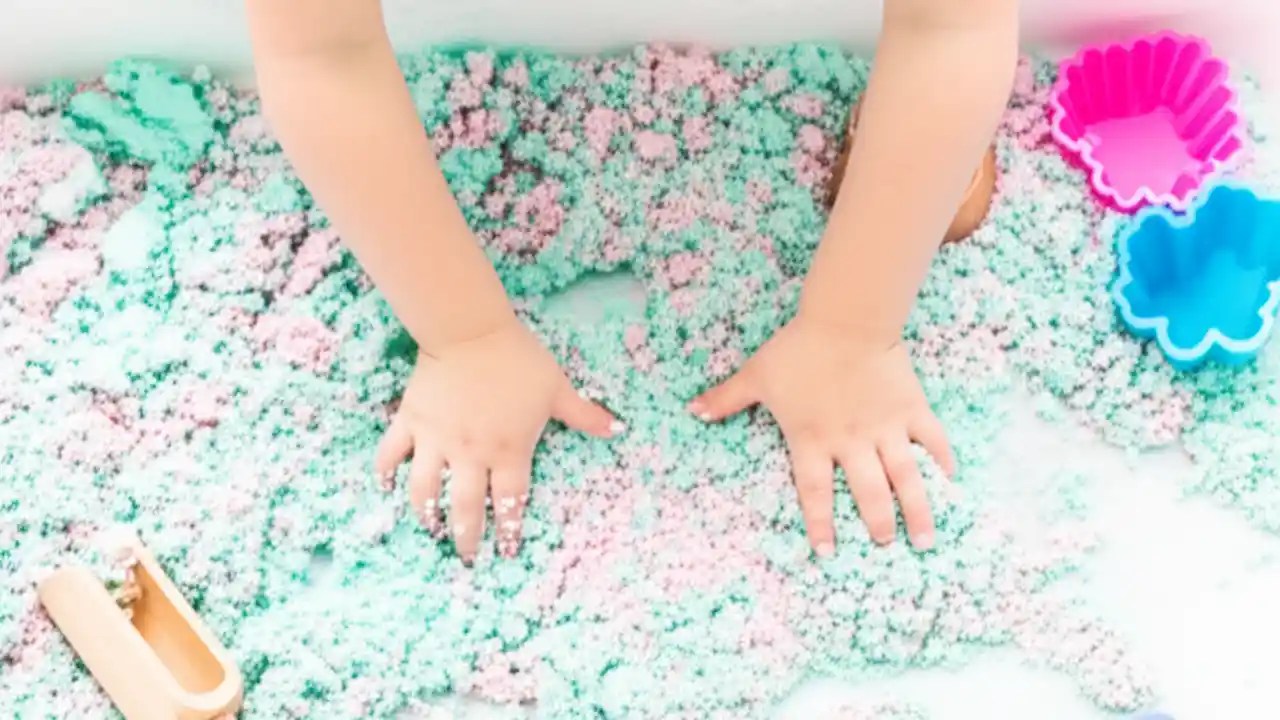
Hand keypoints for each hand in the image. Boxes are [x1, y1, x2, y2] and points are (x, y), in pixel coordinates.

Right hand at [374, 320, 620, 563]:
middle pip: (466, 507)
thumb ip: (585, 414)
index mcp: (508, 451)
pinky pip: (391, 454)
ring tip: (431, 530)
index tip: (506, 550)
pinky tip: (386, 488)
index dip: (508, 529)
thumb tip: (619, 429)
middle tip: (467, 557)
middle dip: (467, 538)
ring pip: (425, 490)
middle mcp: (470, 454)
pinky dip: (386, 473)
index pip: (509, 502)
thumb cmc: (518, 360)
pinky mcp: (411, 421)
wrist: (470, 331)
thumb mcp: (557, 389)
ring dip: (427, 515)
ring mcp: (436, 440)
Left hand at [689, 314, 953, 554]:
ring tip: (925, 540)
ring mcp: (885, 428)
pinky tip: (949, 480)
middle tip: (885, 545)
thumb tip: (693, 410)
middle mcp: (851, 443)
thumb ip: (726, 398)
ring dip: (918, 511)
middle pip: (868, 495)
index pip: (814, 494)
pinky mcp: (911, 409)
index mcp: (812, 441)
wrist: (845, 321)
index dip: (820, 525)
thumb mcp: (757, 375)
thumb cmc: (798, 349)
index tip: (827, 553)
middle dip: (878, 525)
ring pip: (906, 479)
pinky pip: (932, 441)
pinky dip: (942, 461)